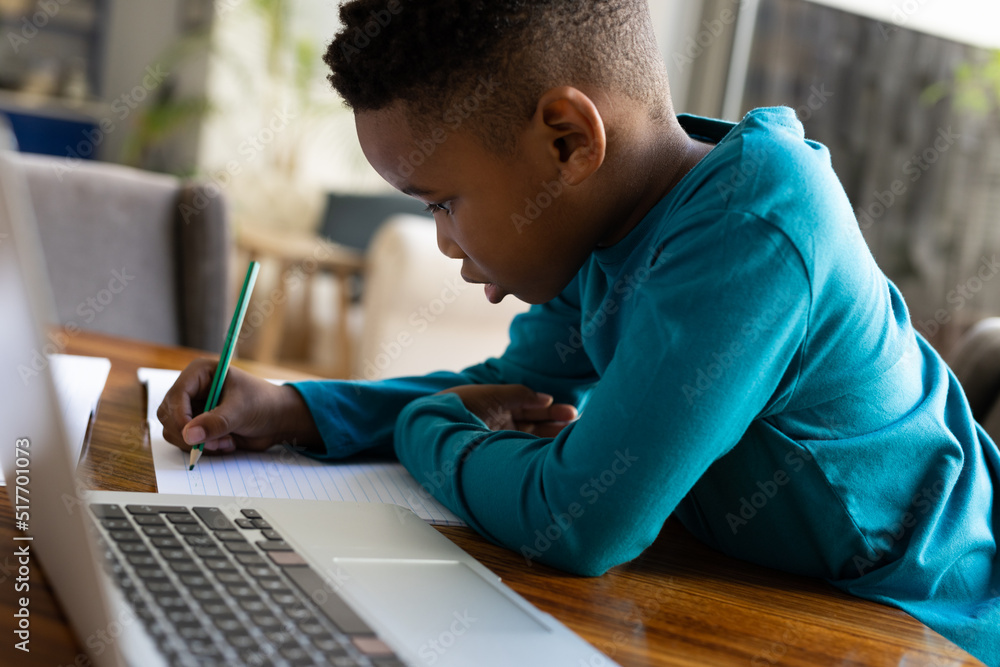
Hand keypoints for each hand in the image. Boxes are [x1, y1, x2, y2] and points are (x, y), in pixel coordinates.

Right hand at [156, 358, 320, 454]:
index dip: (179, 416)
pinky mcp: (198, 426)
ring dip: (198, 442)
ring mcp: (193, 408)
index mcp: (200, 373)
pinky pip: (187, 442)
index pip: (176, 395)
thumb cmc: (264, 403)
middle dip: (189, 433)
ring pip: (174, 431)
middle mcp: (192, 389)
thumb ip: (215, 422)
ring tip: (226, 441)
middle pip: (168, 415)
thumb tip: (189, 435)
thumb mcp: (241, 410)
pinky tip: (226, 443)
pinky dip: (205, 447)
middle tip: (214, 441)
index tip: (190, 435)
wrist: (279, 420)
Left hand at [437, 384, 577, 437]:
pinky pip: (520, 451)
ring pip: (529, 438)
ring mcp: (497, 441)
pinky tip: (554, 450)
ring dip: (550, 437)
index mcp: (498, 408)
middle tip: (576, 424)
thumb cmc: (461, 406)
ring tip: (571, 437)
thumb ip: (521, 395)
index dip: (550, 410)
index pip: (530, 409)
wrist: (435, 427)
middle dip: (555, 423)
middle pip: (533, 424)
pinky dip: (537, 450)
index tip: (570, 413)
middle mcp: (499, 425)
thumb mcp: (494, 395)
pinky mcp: (495, 456)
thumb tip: (546, 398)